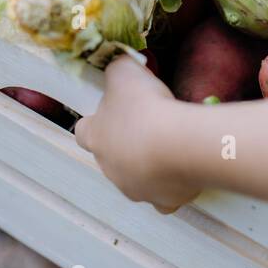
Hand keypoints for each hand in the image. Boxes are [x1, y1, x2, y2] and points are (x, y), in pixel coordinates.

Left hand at [75, 56, 200, 213]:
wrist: (177, 144)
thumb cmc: (145, 106)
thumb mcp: (124, 71)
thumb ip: (117, 68)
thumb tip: (118, 65)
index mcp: (96, 137)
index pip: (84, 132)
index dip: (97, 121)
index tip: (114, 113)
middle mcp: (110, 167)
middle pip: (112, 156)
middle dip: (127, 144)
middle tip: (150, 125)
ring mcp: (134, 188)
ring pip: (137, 178)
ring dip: (149, 165)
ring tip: (172, 144)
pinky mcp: (162, 201)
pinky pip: (164, 198)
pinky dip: (172, 187)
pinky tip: (183, 171)